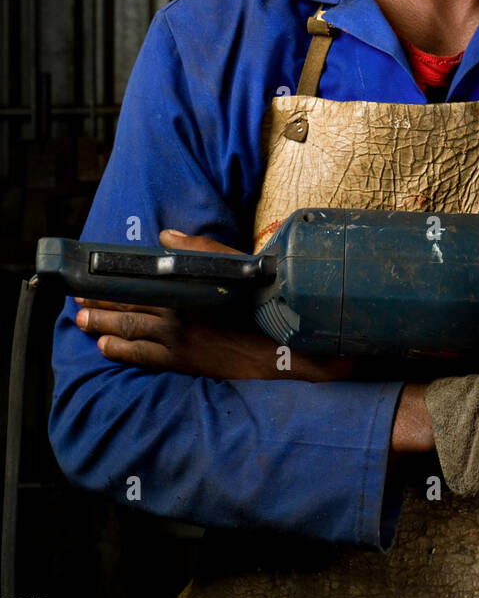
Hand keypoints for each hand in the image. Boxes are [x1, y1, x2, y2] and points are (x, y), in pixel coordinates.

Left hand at [73, 228, 353, 382]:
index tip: (88, 277)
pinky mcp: (184, 362)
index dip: (111, 282)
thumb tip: (164, 234)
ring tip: (84, 322)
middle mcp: (176, 317)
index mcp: (186, 291)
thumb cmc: (262, 300)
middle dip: (100, 304)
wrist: (282, 346)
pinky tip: (106, 348)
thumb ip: (199, 249)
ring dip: (104, 326)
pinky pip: (144, 358)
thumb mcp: (235, 266)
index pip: (138, 285)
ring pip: (131, 333)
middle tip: (77, 301)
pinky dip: (122, 351)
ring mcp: (178, 343)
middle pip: (128, 309)